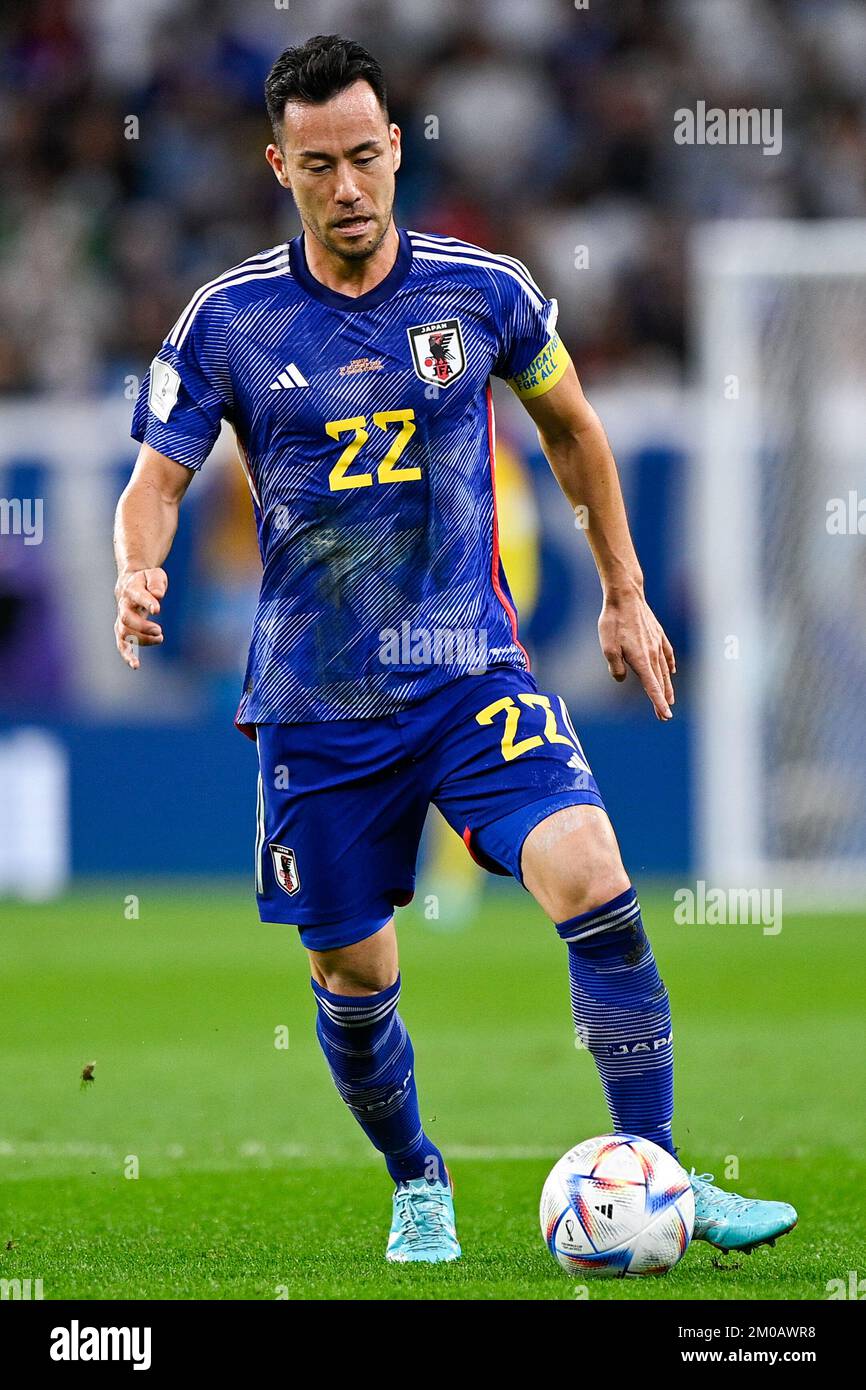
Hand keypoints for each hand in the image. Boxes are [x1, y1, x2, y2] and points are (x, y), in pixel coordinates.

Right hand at [114, 568, 167, 669]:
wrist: (130, 584)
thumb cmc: (146, 580)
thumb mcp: (154, 574)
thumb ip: (156, 583)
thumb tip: (158, 596)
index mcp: (131, 589)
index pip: (137, 596)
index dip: (147, 602)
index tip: (157, 609)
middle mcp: (123, 605)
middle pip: (126, 618)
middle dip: (142, 626)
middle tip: (159, 630)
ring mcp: (121, 619)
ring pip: (125, 633)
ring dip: (141, 639)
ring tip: (160, 638)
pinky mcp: (123, 631)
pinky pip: (122, 645)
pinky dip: (127, 655)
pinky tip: (136, 665)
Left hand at [598, 588, 675, 720]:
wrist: (626, 596)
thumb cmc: (613, 622)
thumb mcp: (608, 647)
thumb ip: (615, 667)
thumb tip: (622, 678)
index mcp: (642, 660)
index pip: (652, 687)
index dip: (658, 703)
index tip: (666, 716)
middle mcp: (653, 654)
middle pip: (660, 682)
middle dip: (662, 700)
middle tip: (664, 716)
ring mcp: (658, 643)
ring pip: (665, 670)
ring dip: (667, 686)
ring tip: (670, 699)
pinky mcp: (658, 634)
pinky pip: (667, 654)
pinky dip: (670, 665)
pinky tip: (672, 671)